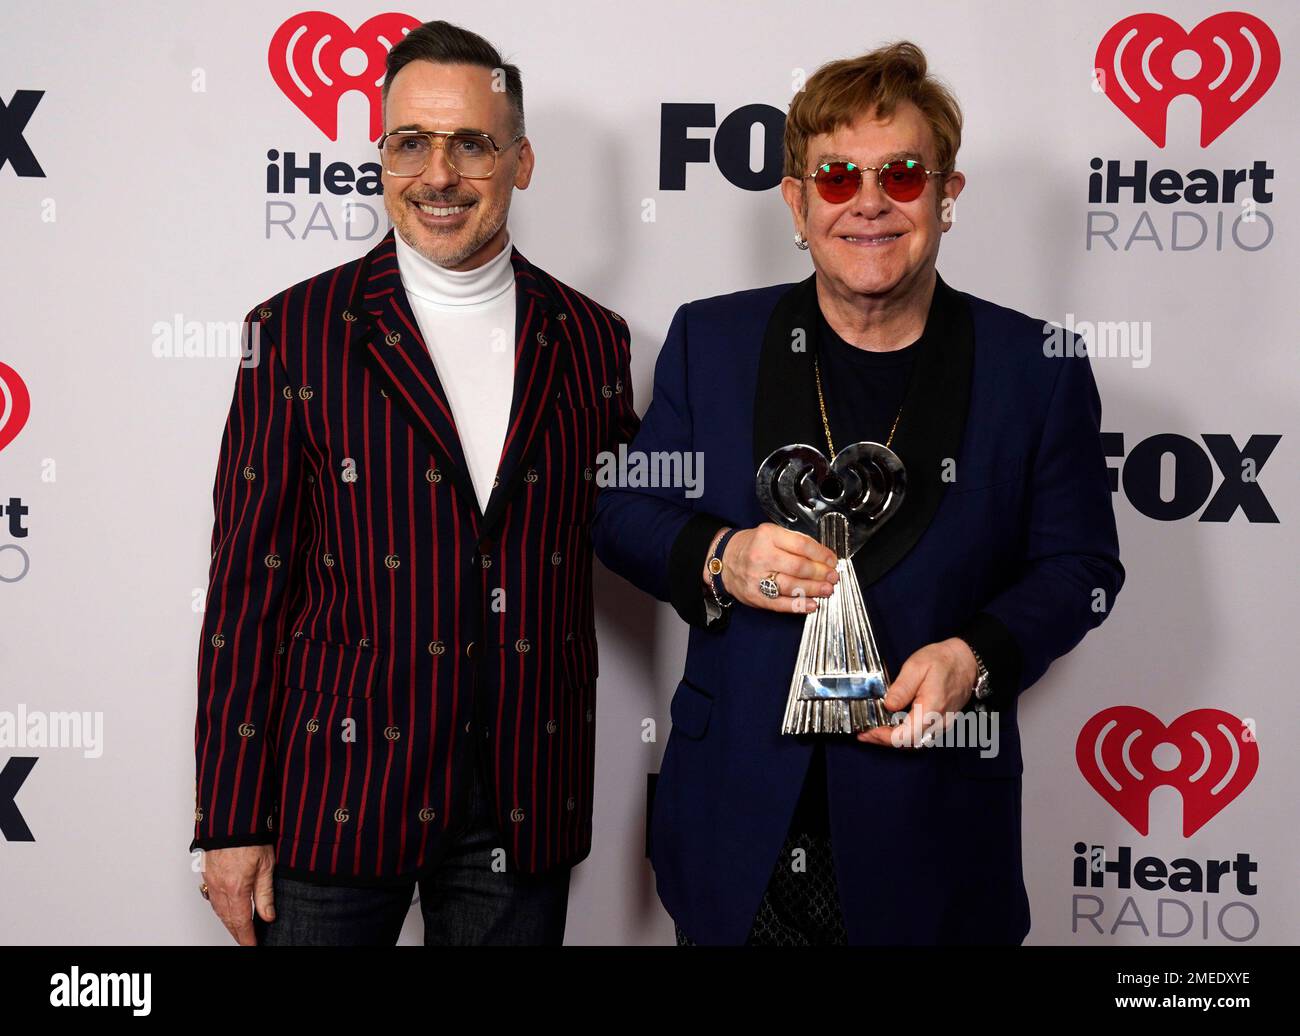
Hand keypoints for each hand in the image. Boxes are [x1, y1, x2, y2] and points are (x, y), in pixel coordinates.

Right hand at [201, 844, 276, 944]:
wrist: (233, 820)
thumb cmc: (251, 837)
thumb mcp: (266, 865)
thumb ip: (266, 893)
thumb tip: (268, 916)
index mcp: (236, 888)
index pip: (241, 922)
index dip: (247, 937)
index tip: (252, 945)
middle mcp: (220, 887)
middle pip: (228, 919)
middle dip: (237, 933)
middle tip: (246, 941)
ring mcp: (211, 881)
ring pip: (218, 910)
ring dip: (228, 922)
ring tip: (238, 930)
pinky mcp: (207, 874)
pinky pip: (212, 898)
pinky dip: (220, 909)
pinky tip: (227, 910)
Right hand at [713, 523, 838, 612]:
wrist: (723, 560)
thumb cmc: (751, 546)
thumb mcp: (770, 534)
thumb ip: (794, 542)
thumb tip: (822, 556)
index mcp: (768, 536)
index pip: (802, 545)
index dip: (821, 554)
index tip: (832, 560)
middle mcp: (761, 556)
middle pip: (799, 567)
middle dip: (821, 573)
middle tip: (833, 577)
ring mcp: (757, 578)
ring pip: (792, 586)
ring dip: (814, 589)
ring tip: (827, 589)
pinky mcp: (755, 596)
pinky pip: (780, 603)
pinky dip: (798, 606)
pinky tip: (812, 604)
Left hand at [857, 638, 977, 748]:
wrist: (967, 661)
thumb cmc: (943, 661)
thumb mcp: (917, 666)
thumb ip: (902, 687)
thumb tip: (888, 705)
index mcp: (932, 708)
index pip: (906, 735)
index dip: (884, 737)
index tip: (867, 731)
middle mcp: (939, 722)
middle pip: (908, 743)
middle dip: (884, 740)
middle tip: (864, 733)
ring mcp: (941, 724)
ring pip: (914, 742)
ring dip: (892, 739)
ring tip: (873, 730)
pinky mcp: (941, 723)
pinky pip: (920, 735)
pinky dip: (903, 735)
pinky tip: (890, 726)